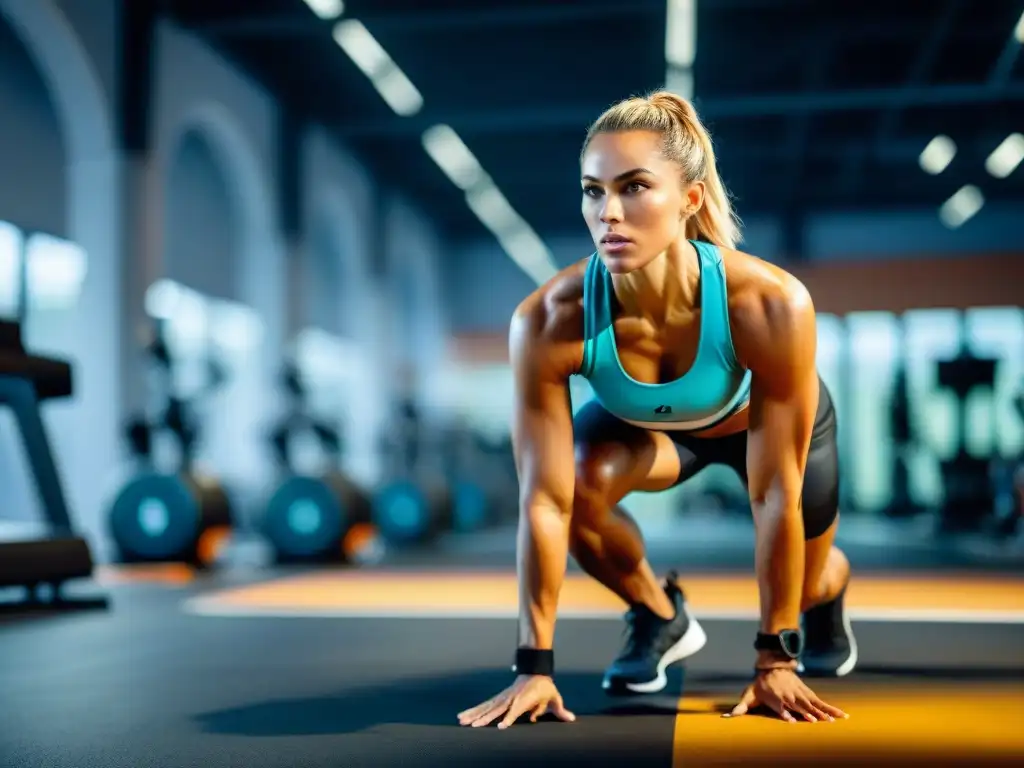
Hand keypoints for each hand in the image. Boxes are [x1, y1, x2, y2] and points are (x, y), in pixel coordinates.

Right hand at [458, 675, 575, 728]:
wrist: (535, 670)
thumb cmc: (545, 686)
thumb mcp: (554, 697)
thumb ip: (560, 709)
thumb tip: (571, 719)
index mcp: (524, 697)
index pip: (516, 709)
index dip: (510, 717)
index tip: (502, 726)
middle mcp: (511, 697)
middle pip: (496, 708)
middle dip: (484, 717)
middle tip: (472, 726)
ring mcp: (503, 697)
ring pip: (487, 707)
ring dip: (473, 714)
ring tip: (461, 720)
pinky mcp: (499, 698)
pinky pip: (485, 705)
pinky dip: (474, 710)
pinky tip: (463, 716)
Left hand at [725, 668, 848, 722]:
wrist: (773, 666)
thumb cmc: (761, 685)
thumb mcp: (749, 694)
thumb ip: (741, 707)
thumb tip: (728, 716)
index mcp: (777, 699)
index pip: (782, 708)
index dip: (786, 713)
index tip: (791, 720)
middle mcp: (790, 697)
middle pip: (801, 706)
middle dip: (809, 713)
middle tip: (819, 721)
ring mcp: (801, 695)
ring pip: (814, 704)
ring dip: (825, 712)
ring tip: (836, 720)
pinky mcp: (808, 694)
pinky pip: (821, 703)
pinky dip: (831, 709)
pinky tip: (842, 715)